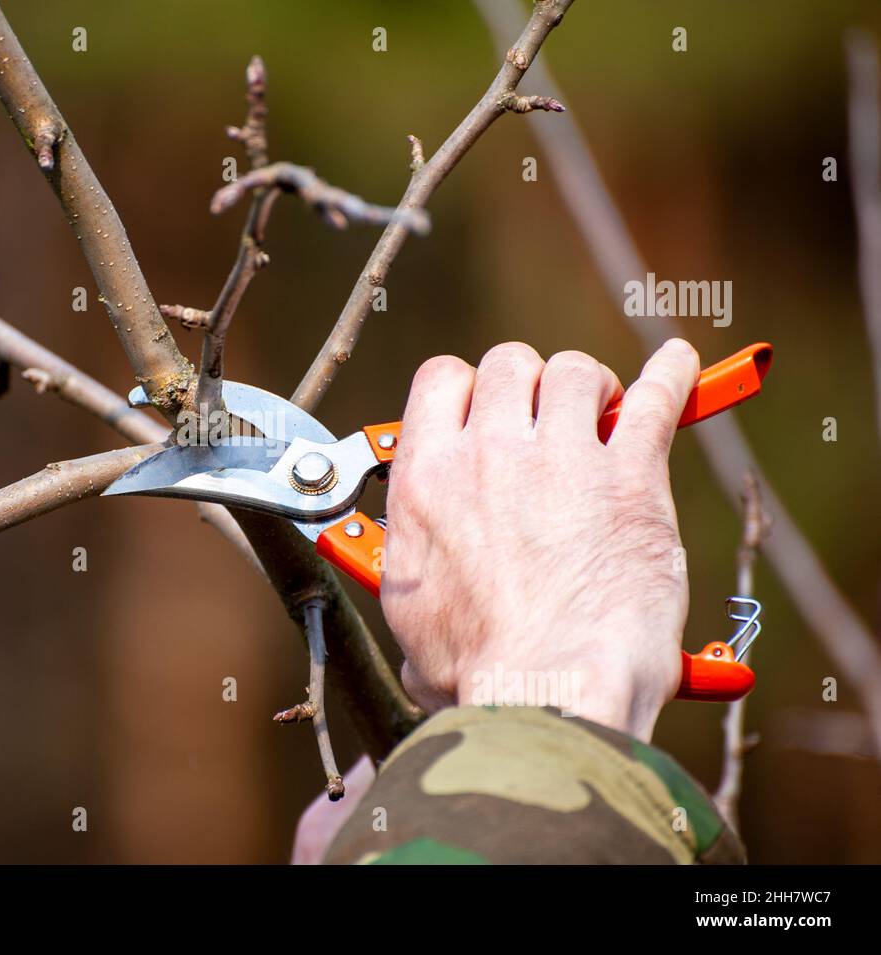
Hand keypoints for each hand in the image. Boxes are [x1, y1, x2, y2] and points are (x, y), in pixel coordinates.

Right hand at [380, 339, 700, 740]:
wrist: (545, 691)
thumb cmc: (479, 672)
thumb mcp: (412, 618)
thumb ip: (415, 578)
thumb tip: (423, 605)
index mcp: (427, 481)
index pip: (440, 380)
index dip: (467, 390)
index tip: (484, 414)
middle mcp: (489, 454)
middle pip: (509, 363)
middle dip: (530, 384)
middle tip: (548, 421)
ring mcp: (562, 460)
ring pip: (575, 373)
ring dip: (590, 388)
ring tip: (604, 417)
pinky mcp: (631, 480)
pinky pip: (656, 398)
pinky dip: (673, 377)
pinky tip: (680, 366)